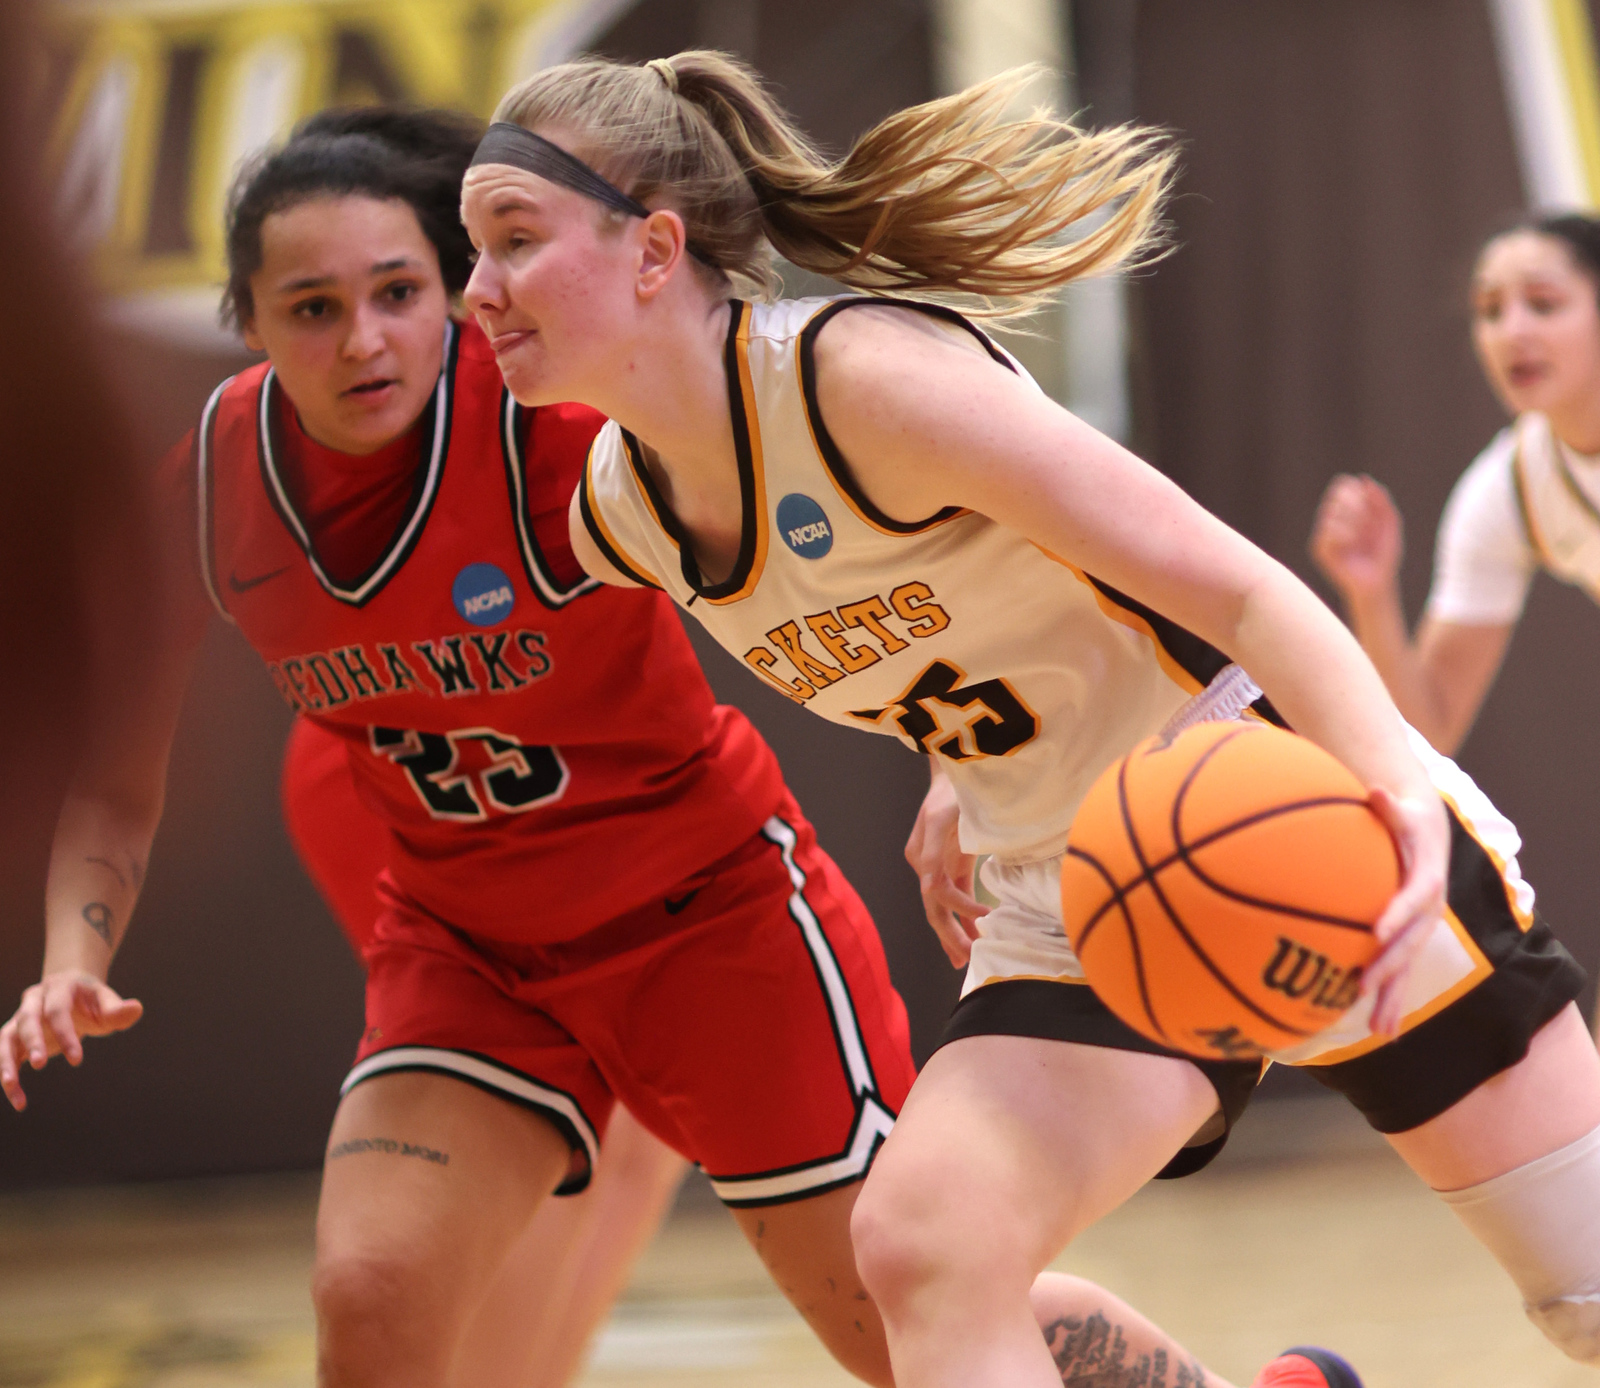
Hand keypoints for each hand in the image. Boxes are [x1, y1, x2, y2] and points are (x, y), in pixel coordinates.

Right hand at [0, 972, 142, 1110]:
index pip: (58, 1010)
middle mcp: (34, 1001)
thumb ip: (118, 1009)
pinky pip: (4, 1056)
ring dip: (6, 1061)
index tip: (77, 1061)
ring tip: (11, 1086)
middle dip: (32, 1042)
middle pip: (27, 1019)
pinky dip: (7, 1076)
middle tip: (41, 1064)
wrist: (70, 993)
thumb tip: (136, 1008)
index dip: (65, 1034)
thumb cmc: (92, 1001)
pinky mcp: (12, 1037)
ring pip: (5, 1038)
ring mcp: (19, 1018)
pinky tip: (19, 1101)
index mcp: (59, 988)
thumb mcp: (106, 1003)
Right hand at [905, 770, 987, 966]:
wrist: (960, 771)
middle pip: (934, 909)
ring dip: (954, 933)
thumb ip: (933, 853)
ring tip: (968, 959)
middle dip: (950, 936)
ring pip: (942, 908)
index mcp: (920, 856)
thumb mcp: (943, 817)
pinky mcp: (952, 864)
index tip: (987, 915)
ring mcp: (937, 866)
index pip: (936, 893)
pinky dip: (964, 917)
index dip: (960, 909)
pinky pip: (955, 897)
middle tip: (967, 960)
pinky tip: (977, 933)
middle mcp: (924, 865)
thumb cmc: (954, 790)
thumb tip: (928, 888)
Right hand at [1310, 474, 1403, 601]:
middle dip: (1357, 507)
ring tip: (1361, 538)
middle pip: (1335, 496)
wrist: (1378, 581)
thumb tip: (1364, 479)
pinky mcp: (1319, 549)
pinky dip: (1344, 535)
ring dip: (1353, 523)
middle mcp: (1331, 519)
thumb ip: (1380, 500)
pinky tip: (1351, 545)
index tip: (1370, 505)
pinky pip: (1326, 532)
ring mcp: (1323, 534)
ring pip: (1330, 513)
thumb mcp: (1389, 523)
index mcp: (1347, 510)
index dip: (1355, 490)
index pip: (1341, 485)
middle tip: (1368, 524)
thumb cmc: (1384, 554)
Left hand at [1360, 786, 1449, 1034]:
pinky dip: (1392, 1002)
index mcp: (1426, 880)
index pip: (1413, 899)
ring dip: (1392, 999)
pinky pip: (1400, 975)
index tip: (1375, 931)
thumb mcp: (1401, 809)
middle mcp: (1427, 912)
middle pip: (1408, 943)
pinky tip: (1381, 1031)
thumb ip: (1388, 806)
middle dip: (1387, 966)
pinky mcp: (1408, 942)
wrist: (1429, 836)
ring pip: (1406, 969)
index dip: (1397, 914)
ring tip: (1378, 1030)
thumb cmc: (1407, 820)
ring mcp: (1419, 931)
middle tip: (1362, 986)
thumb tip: (1376, 790)